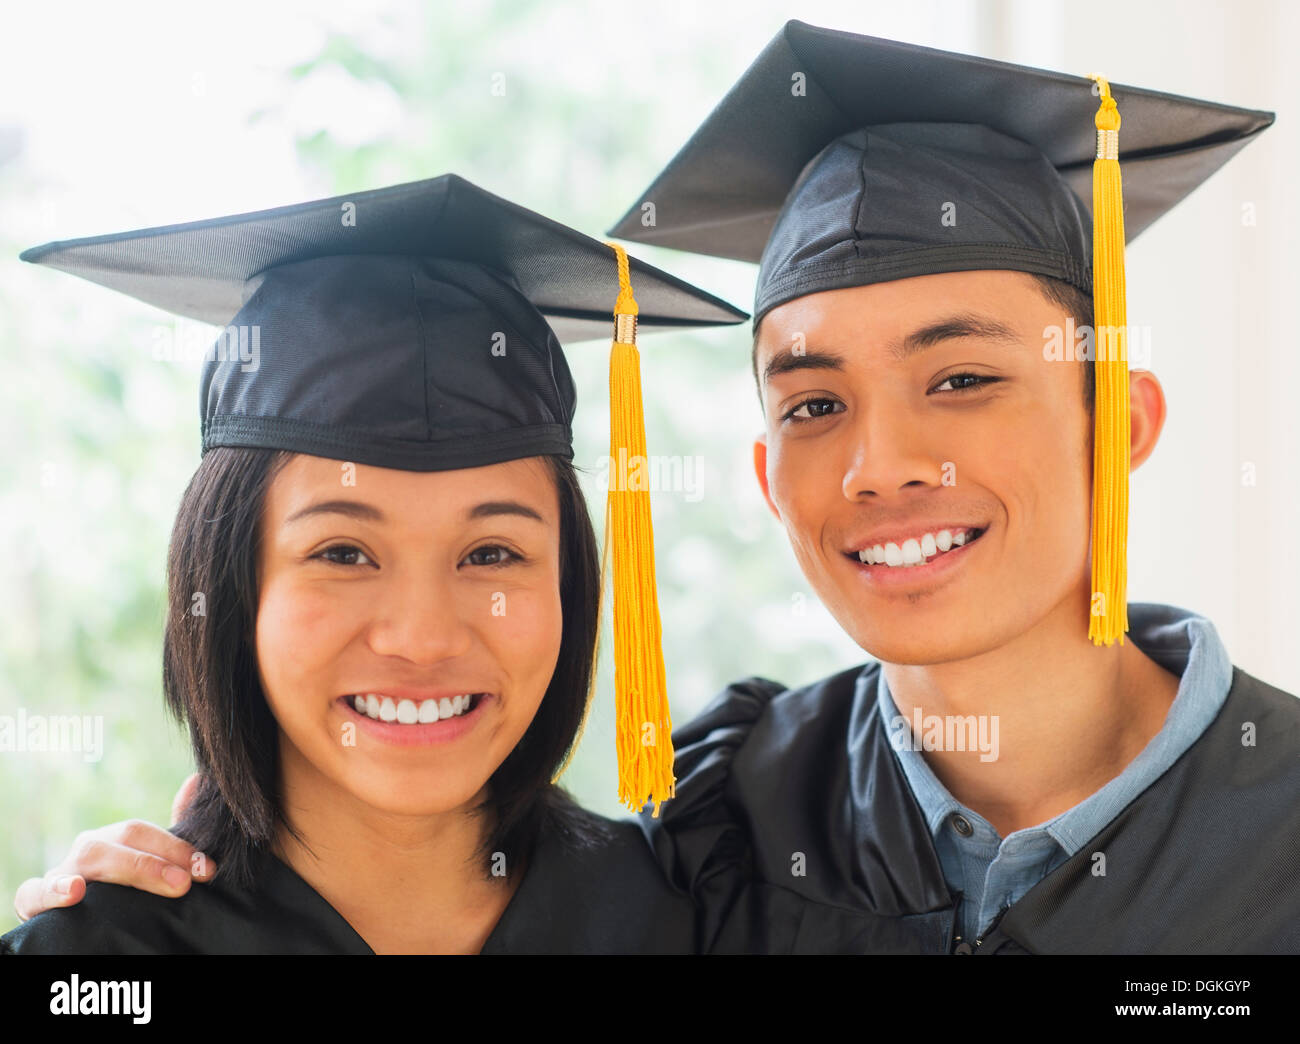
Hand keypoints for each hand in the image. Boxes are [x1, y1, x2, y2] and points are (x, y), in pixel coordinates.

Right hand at [13, 772, 216, 921]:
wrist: (72, 925)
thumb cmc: (116, 892)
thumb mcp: (145, 864)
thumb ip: (171, 833)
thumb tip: (197, 781)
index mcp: (114, 840)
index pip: (146, 832)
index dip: (178, 846)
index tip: (207, 869)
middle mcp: (88, 849)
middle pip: (124, 839)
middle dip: (161, 859)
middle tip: (187, 882)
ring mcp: (62, 872)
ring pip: (89, 857)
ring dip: (131, 867)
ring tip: (167, 884)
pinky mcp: (36, 900)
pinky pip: (34, 891)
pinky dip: (54, 890)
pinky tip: (76, 892)